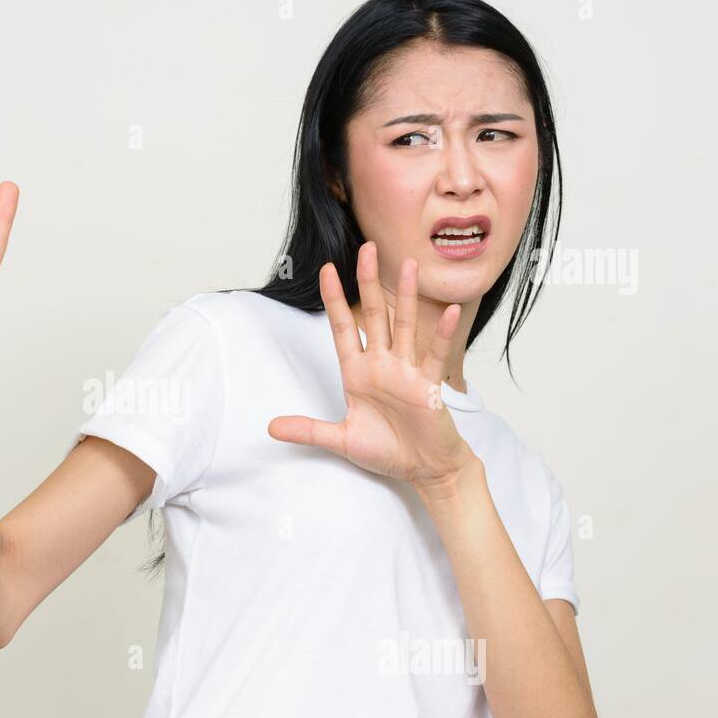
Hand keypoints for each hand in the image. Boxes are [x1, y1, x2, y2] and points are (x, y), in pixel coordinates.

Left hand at [267, 242, 474, 488]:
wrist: (424, 469)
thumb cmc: (388, 451)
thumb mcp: (341, 440)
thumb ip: (308, 430)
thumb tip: (270, 428)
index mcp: (357, 374)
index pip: (342, 329)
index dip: (333, 301)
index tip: (325, 271)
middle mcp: (382, 365)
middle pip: (372, 316)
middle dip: (367, 283)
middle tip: (365, 248)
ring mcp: (406, 372)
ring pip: (405, 326)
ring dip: (406, 296)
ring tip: (406, 264)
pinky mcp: (428, 386)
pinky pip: (434, 356)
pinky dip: (442, 334)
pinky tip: (447, 311)